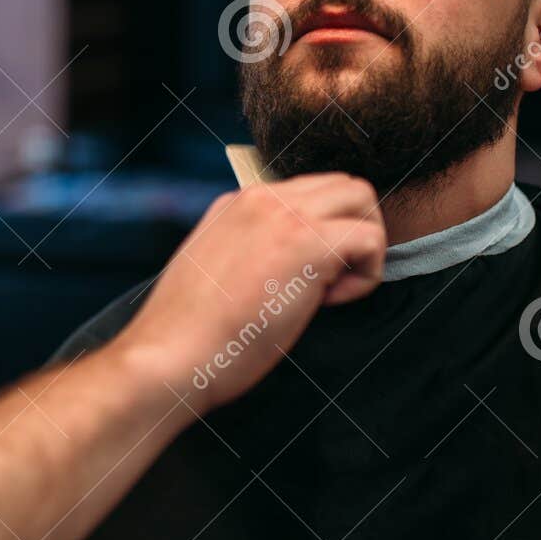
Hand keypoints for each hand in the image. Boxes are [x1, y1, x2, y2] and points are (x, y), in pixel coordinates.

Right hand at [105, 172, 384, 413]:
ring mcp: (285, 216)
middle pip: (341, 185)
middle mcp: (262, 199)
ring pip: (361, 197)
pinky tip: (328, 302)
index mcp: (238, 204)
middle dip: (350, 230)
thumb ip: (247, 252)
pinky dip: (365, 275)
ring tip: (330, 290)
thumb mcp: (213, 272)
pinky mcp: (307, 242)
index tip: (298, 280)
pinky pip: (370, 238)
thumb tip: (288, 265)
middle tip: (327, 282)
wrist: (170, 353)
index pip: (308, 193)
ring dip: (362, 244)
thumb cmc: (189, 332)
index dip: (319, 234)